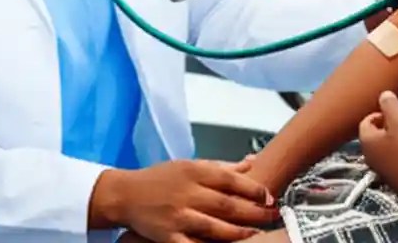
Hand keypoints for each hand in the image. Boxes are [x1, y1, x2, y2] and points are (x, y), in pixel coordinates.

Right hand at [91, 159, 277, 241]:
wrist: (125, 195)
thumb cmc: (159, 179)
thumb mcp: (189, 165)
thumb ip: (221, 167)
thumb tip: (251, 162)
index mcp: (193, 171)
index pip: (230, 179)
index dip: (253, 188)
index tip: (269, 196)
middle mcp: (186, 192)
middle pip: (227, 204)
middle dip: (254, 212)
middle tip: (272, 216)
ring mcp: (177, 216)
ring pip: (215, 227)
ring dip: (239, 232)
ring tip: (256, 232)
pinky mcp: (169, 236)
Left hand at [359, 91, 397, 205]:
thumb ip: (390, 104)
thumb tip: (383, 94)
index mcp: (366, 140)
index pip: (366, 122)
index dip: (380, 115)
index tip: (395, 113)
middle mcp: (368, 157)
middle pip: (374, 138)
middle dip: (387, 130)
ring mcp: (380, 172)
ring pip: (384, 152)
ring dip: (394, 145)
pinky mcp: (393, 184)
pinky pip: (394, 166)